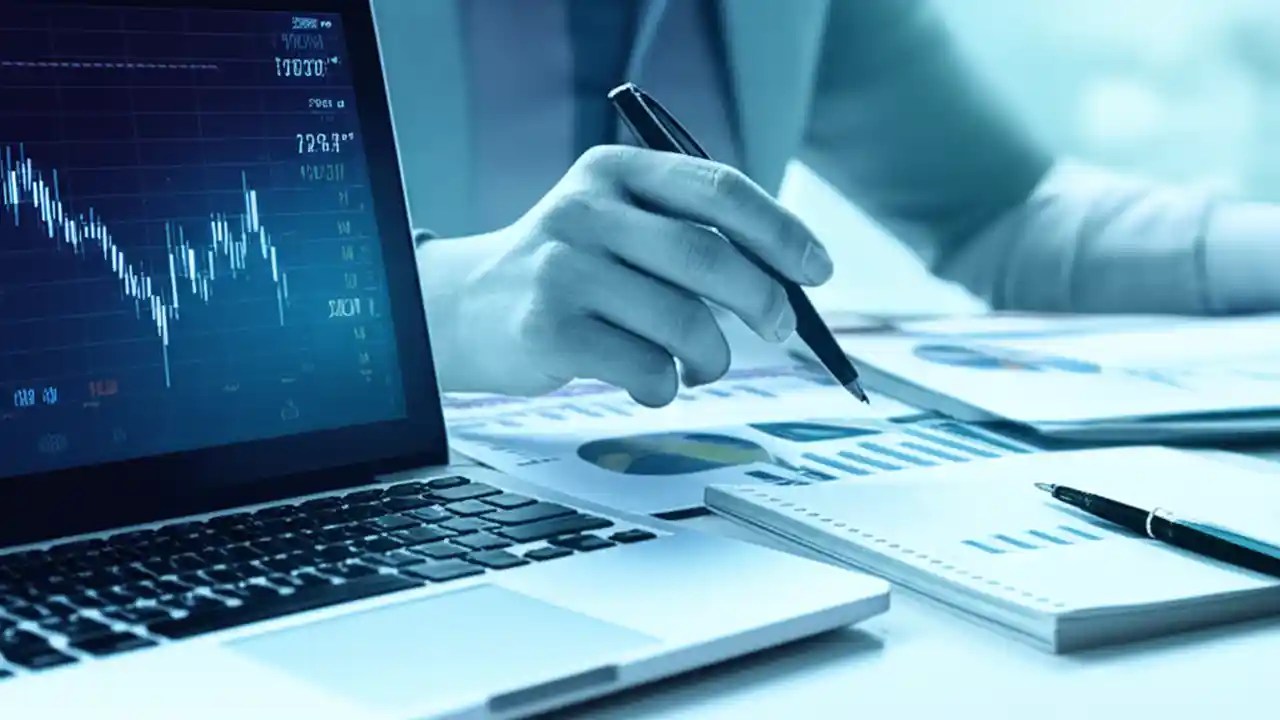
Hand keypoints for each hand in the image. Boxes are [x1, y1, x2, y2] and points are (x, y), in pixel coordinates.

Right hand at [435, 145, 833, 405]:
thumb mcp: (618, 224)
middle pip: (707, 257)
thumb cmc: (569, 271)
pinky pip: (646, 369)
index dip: (781, 232)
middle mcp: (584, 211)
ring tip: (702, 364)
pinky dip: (665, 386)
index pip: (717, 189)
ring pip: (683, 322)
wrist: (466, 308)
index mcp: (615, 172)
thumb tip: (789, 281)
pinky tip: (647, 380)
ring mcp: (561, 270)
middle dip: (763, 301)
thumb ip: (690, 234)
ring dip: (712, 357)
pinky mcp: (548, 330)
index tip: (818, 271)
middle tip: (781, 329)